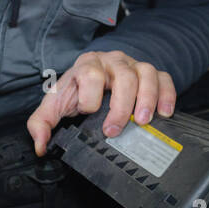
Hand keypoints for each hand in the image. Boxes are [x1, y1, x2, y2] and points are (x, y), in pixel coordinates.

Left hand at [26, 50, 176, 156]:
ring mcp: (133, 65)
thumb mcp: (55, 104)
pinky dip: (167, 94)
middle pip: (123, 76)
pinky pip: (164, 77)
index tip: (88, 113)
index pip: (90, 74)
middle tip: (115, 130)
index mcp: (87, 65)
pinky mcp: (150, 73)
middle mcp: (112, 61)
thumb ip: (41, 123)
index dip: (89, 96)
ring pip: (146, 74)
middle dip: (121, 106)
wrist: (95, 75)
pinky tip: (165, 113)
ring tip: (143, 121)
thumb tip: (41, 145)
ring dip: (147, 99)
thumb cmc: (76, 91)